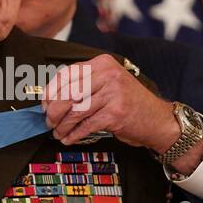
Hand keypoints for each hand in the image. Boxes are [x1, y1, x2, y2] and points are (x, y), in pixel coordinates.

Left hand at [41, 54, 202, 173]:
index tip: (44, 103)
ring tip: (57, 132)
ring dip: (62, 125)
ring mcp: (113, 93)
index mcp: (103, 63)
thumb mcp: (109, 84)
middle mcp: (108, 75)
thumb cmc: (129, 103)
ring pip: (75, 110)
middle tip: (48, 121)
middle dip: (54, 110)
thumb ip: (85, 85)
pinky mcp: (115, 113)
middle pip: (69, 93)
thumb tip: (52, 98)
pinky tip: (69, 138)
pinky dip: (74, 134)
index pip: (67, 74)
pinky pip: (86, 125)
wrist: (157, 119)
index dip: (51, 90)